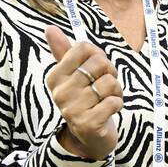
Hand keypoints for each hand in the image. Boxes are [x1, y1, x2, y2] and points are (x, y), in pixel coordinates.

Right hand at [44, 26, 123, 159]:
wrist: (89, 138)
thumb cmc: (85, 100)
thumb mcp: (73, 75)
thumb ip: (64, 52)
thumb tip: (50, 28)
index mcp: (55, 77)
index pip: (84, 48)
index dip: (98, 55)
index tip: (96, 69)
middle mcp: (60, 92)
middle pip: (100, 63)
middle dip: (110, 73)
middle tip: (104, 86)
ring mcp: (73, 109)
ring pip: (109, 82)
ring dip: (116, 91)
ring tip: (107, 99)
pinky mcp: (88, 124)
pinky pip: (114, 101)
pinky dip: (118, 104)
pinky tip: (109, 111)